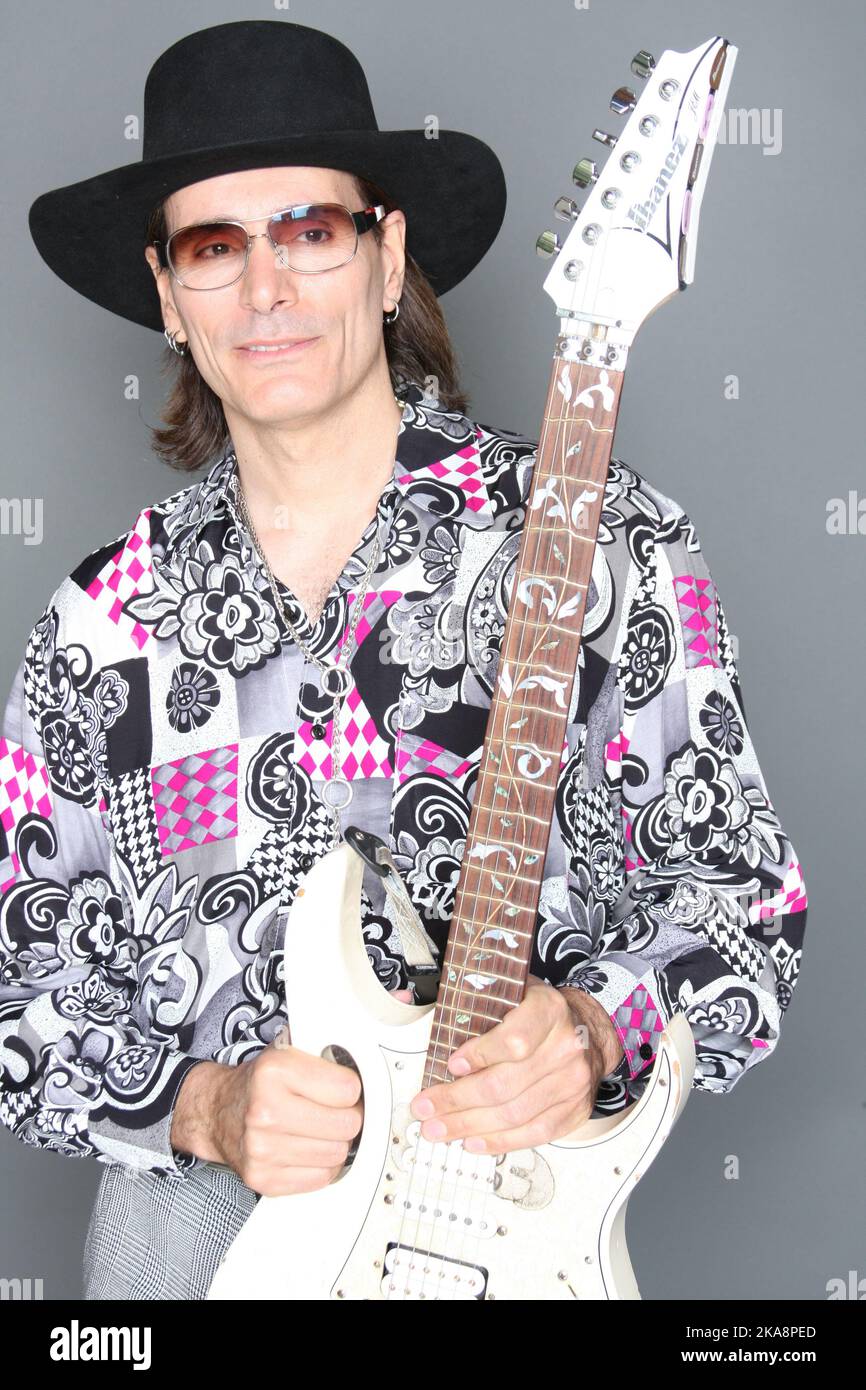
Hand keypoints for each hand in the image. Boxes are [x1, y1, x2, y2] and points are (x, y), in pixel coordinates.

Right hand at [207, 1028, 364, 1196]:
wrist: (215, 1113)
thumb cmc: (257, 1083)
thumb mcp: (286, 1052)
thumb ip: (323, 1052)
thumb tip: (366, 1065)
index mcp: (273, 1072)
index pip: (347, 1089)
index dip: (350, 1088)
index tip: (342, 1088)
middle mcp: (265, 1112)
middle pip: (347, 1125)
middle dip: (347, 1116)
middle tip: (336, 1110)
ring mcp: (263, 1150)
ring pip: (337, 1154)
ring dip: (335, 1142)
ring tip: (319, 1128)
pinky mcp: (264, 1180)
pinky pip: (321, 1178)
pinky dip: (321, 1164)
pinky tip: (307, 1148)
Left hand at [408, 974, 619, 1154]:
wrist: (587, 1031)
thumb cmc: (538, 1012)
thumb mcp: (514, 992)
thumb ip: (481, 1003)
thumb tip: (420, 1012)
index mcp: (548, 1010)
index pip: (514, 1040)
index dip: (480, 1056)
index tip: (450, 1065)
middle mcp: (566, 1047)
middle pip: (506, 1085)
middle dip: (457, 1101)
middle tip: (426, 1109)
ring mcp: (573, 1082)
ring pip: (515, 1114)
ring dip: (470, 1126)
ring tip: (439, 1130)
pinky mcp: (574, 1110)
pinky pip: (534, 1133)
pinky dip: (500, 1142)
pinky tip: (473, 1142)